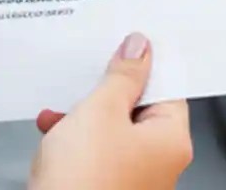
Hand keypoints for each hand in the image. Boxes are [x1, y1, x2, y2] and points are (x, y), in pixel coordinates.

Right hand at [29, 33, 192, 189]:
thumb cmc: (83, 182)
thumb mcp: (100, 111)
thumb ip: (121, 77)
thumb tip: (138, 49)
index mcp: (172, 141)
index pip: (168, 90)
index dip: (145, 67)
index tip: (128, 49)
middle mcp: (160, 164)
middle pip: (139, 112)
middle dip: (106, 98)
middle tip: (88, 86)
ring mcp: (135, 181)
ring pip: (113, 134)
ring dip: (84, 121)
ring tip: (61, 117)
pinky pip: (97, 157)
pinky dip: (77, 144)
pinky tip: (53, 136)